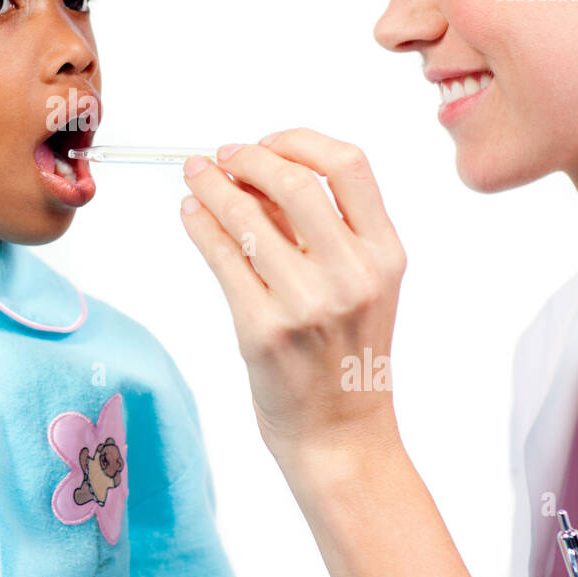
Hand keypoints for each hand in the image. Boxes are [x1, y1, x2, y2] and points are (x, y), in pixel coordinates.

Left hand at [179, 128, 406, 464]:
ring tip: (195, 176)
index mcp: (385, 254)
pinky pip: (221, 257)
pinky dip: (199, 224)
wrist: (341, 433)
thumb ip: (320, 228)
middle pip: (294, 183)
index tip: (267, 143)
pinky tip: (191, 213)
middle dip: (247, 158)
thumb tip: (256, 170)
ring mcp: (307, 303)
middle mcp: (352, 275)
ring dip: (212, 186)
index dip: (300, 143)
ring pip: (247, 218)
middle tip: (221, 156)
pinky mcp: (264, 330)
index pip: (349, 166)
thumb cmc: (345, 354)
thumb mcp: (360, 284)